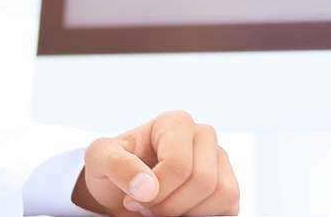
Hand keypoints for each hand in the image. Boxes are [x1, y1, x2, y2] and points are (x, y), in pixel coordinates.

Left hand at [72, 110, 238, 216]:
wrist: (121, 188)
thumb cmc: (113, 168)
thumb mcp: (99, 159)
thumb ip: (117, 165)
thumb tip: (147, 187)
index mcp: (176, 122)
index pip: (179, 165)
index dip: (155, 193)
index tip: (131, 198)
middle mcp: (204, 135)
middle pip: (203, 181)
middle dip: (170, 206)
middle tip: (145, 209)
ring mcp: (220, 160)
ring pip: (222, 194)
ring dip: (187, 213)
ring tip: (161, 210)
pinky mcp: (228, 185)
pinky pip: (230, 207)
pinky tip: (180, 213)